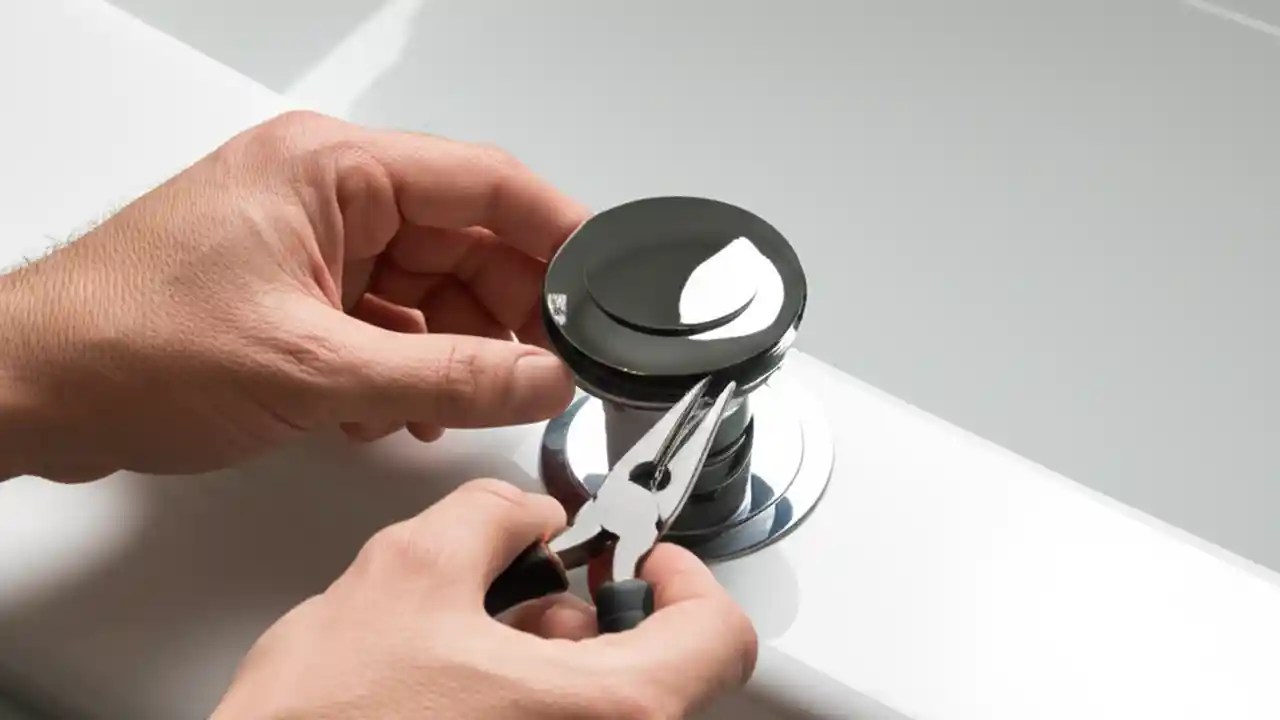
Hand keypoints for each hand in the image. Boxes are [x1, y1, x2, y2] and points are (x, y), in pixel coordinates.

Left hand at [0, 111, 585, 480]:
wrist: (32, 389)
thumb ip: (446, 377)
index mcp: (334, 170)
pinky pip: (387, 322)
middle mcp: (329, 195)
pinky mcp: (299, 292)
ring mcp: (314, 244)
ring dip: (449, 356)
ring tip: (448, 409)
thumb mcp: (313, 369)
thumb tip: (540, 380)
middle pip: (464, 243)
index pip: (485, 183)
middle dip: (503, 317)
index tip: (600, 289)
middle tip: (538, 376)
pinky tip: (392, 414)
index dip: (558, 236)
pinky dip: (403, 370)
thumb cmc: (128, 343)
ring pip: (430, 292)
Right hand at [211, 479, 757, 718]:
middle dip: (592, 617)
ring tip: (471, 649)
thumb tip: (521, 514)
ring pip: (604, 708)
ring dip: (552, 662)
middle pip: (658, 672)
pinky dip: (528, 704)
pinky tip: (456, 691)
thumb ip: (491, 518)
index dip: (685, 580)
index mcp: (608, 714)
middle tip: (531, 596)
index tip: (641, 559)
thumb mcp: (409, 573)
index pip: (721, 639)